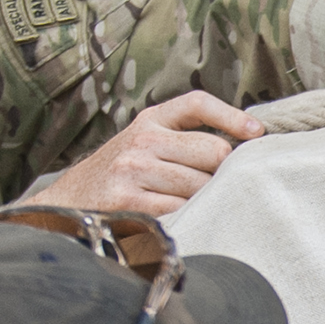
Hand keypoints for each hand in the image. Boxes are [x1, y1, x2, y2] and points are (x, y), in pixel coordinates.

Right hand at [33, 90, 262, 212]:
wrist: (67, 204)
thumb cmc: (119, 177)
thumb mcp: (144, 143)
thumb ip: (183, 140)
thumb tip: (242, 147)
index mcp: (149, 120)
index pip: (197, 103)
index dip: (232, 116)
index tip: (257, 132)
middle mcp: (142, 139)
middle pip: (214, 152)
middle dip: (222, 173)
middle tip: (215, 187)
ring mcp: (135, 170)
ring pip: (202, 185)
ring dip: (206, 199)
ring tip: (193, 205)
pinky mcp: (130, 202)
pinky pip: (183, 211)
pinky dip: (189, 218)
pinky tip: (181, 220)